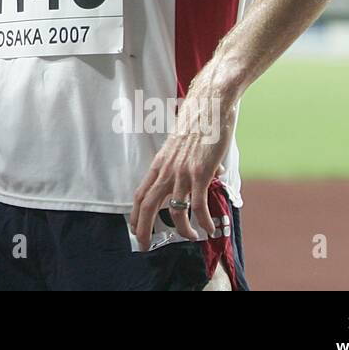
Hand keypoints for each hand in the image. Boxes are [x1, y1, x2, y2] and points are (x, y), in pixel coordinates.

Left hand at [128, 70, 235, 248]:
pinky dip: (203, 222)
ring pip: (174, 212)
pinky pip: (198, 207)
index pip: (140, 193)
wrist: (210, 103)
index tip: (135, 228)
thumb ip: (193, 163)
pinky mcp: (199, 173)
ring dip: (183, 230)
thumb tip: (213, 173)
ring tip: (193, 237)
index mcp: (160, 163)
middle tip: (144, 246)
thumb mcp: (187, 146)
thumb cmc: (201, 121)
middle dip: (143, 229)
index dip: (136, 213)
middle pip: (147, 206)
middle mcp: (167, 170)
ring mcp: (182, 172)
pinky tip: (210, 228)